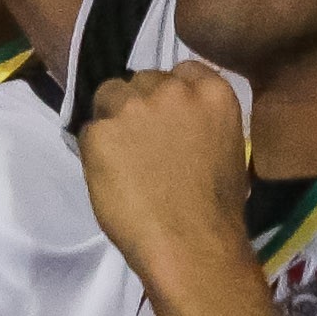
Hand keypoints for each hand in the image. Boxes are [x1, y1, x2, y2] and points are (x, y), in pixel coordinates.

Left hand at [79, 63, 251, 289]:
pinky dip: (96, 151)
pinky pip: (89, 130)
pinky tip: (111, 176)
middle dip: (141, 105)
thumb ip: (201, 117)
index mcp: (212, 91)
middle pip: (142, 80)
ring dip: (114, 119)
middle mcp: (172, 89)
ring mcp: (134, 106)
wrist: (192, 245)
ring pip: (110, 96)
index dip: (169, 94)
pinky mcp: (101, 130)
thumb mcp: (226, 145)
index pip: (181, 70)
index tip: (167, 118)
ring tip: (123, 158)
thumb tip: (177, 118)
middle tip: (143, 143)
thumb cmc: (218, 207)